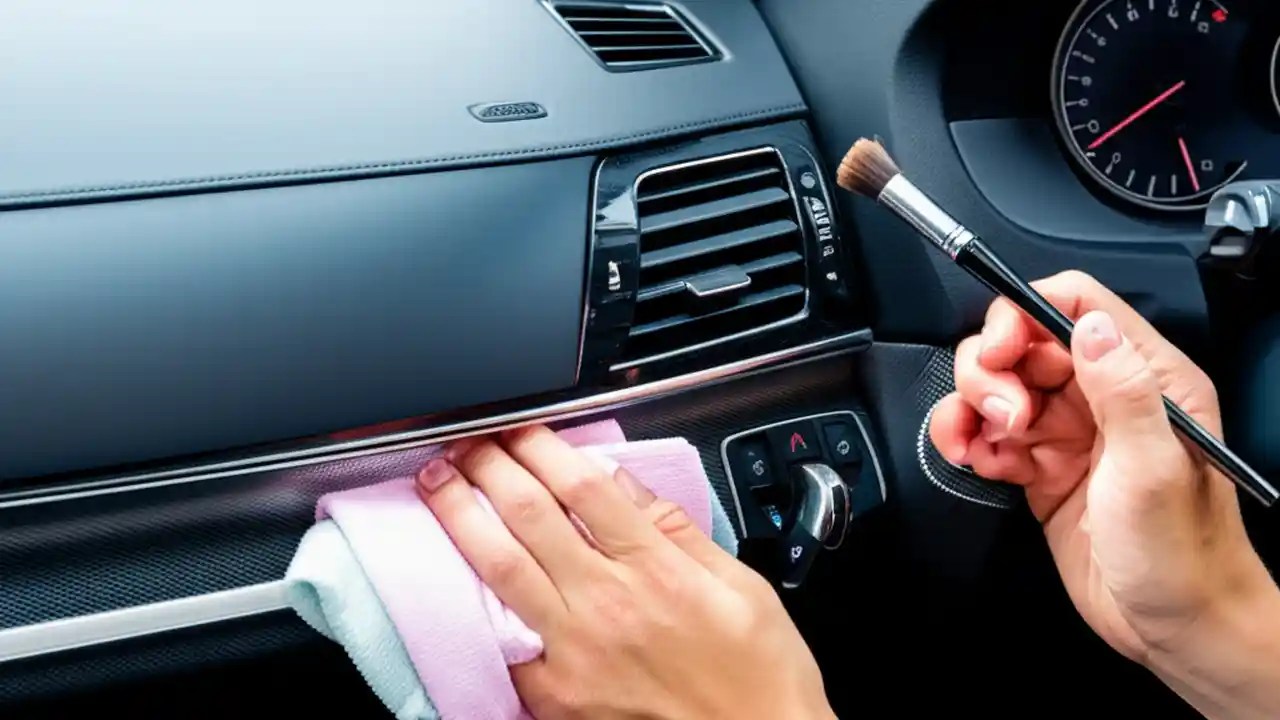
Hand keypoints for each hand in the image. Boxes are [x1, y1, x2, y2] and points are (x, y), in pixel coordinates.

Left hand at [415, 425, 834, 719]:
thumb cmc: (757, 675)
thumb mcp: (742, 585)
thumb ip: (678, 530)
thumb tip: (625, 486)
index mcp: (656, 569)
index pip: (581, 486)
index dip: (542, 446)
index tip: (520, 428)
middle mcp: (608, 603)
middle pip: (530, 515)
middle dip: (489, 467)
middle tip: (466, 442)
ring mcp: (575, 651)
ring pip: (501, 568)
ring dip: (461, 518)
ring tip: (438, 484)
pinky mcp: (557, 694)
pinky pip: (505, 642)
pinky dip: (478, 605)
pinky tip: (454, 576)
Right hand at [930, 271, 1279, 718]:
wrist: (1171, 625)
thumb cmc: (1182, 553)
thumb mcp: (1154, 467)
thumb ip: (1123, 390)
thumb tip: (1090, 324)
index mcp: (1146, 377)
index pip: (1075, 306)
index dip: (1025, 315)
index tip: (1002, 352)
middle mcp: (1102, 395)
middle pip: (1020, 341)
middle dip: (991, 370)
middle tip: (1003, 416)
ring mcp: (1066, 430)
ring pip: (994, 385)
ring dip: (971, 407)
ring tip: (983, 445)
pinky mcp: (1037, 465)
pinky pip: (985, 432)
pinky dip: (968, 441)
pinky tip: (978, 463)